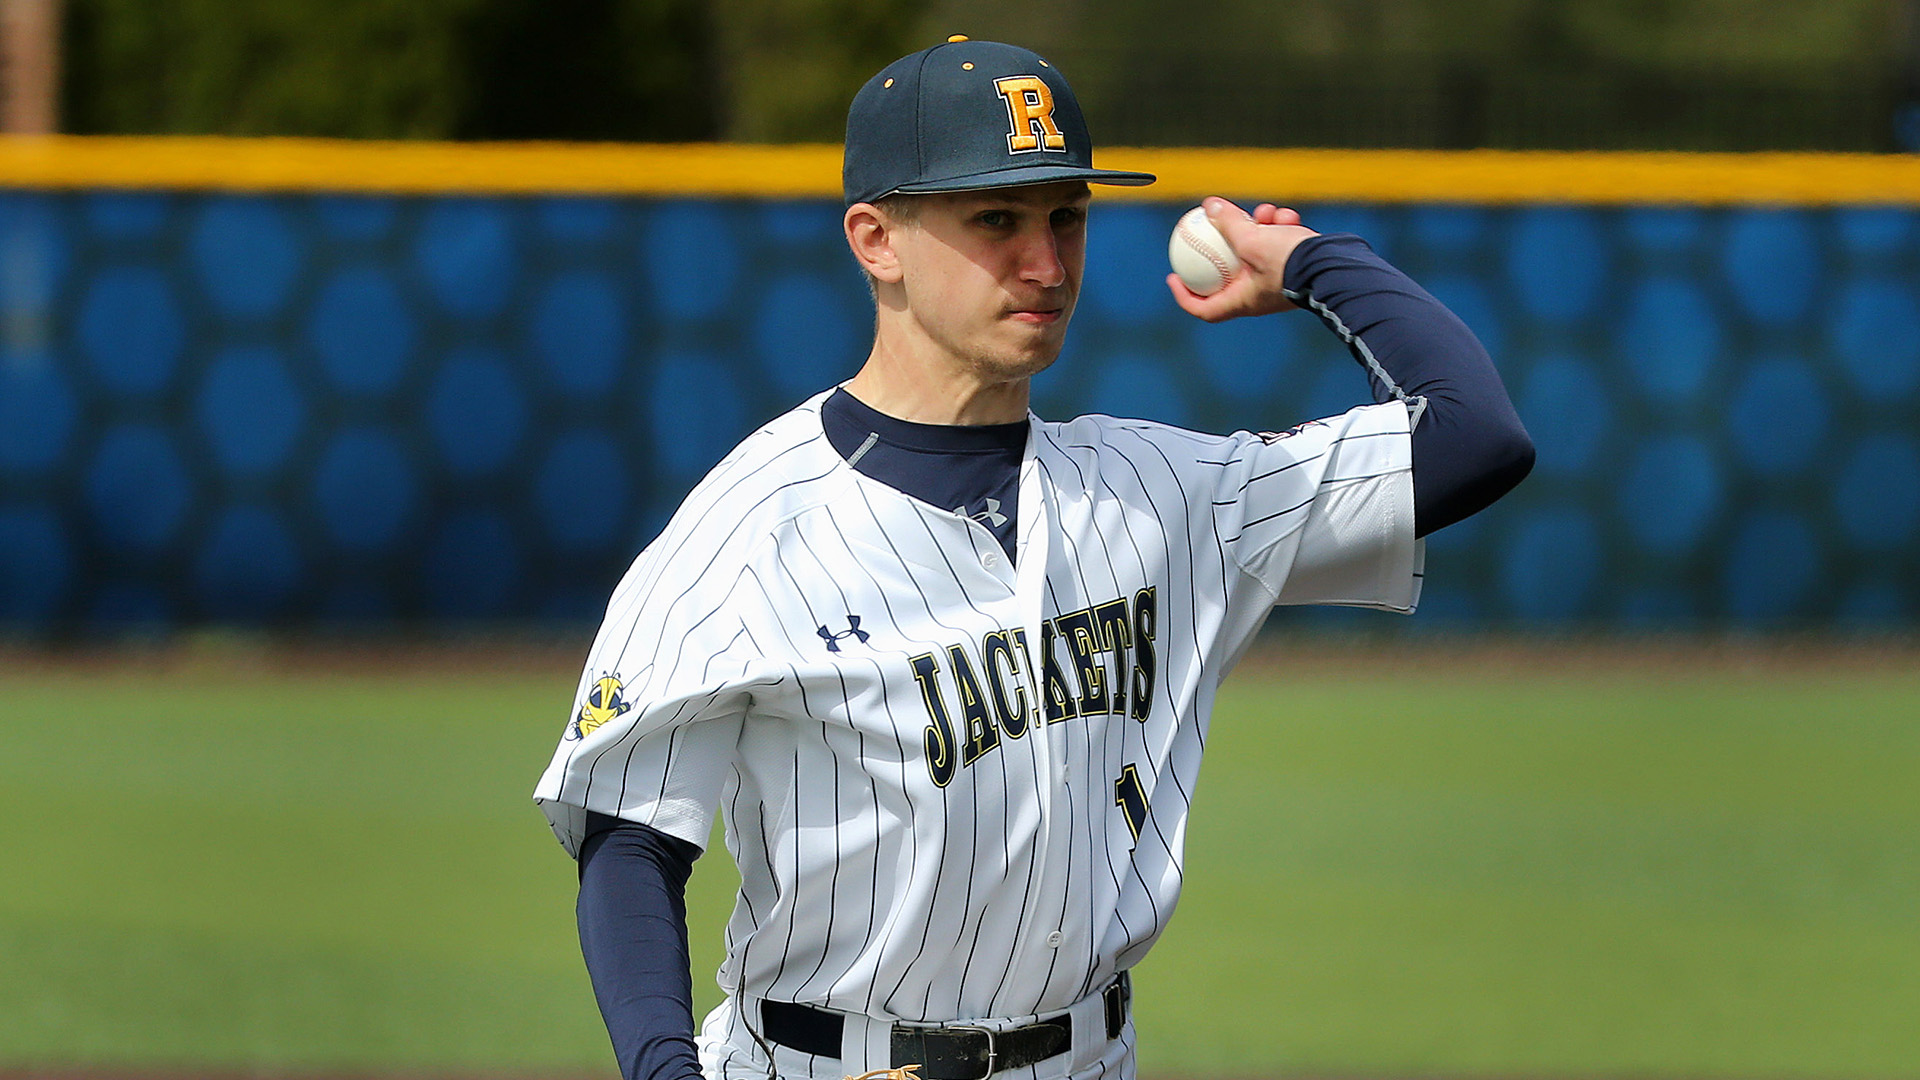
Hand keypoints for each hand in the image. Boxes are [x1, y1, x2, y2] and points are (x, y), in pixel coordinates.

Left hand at [1166, 197, 1317, 322]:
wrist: (1335, 265)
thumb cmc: (1290, 261)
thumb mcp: (1252, 240)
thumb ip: (1229, 224)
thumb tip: (1208, 206)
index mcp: (1242, 301)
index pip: (1205, 309)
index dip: (1184, 296)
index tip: (1173, 277)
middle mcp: (1258, 295)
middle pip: (1229, 272)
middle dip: (1226, 244)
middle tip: (1219, 224)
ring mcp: (1277, 281)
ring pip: (1256, 251)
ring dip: (1258, 228)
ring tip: (1266, 212)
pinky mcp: (1295, 267)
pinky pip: (1279, 247)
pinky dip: (1280, 230)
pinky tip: (1286, 215)